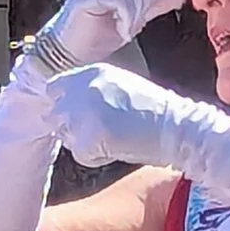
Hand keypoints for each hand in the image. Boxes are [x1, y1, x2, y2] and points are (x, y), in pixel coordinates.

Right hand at [25, 0, 187, 77]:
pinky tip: (119, 30)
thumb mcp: (136, 14)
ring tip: (124, 27)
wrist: (70, 53)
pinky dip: (127, 20)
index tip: (143, 5)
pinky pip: (122, 0)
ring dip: (136, 14)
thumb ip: (157, 1)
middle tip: (133, 20)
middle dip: (146, 0)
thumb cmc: (99, 32)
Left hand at [40, 60, 188, 172]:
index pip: (54, 87)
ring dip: (83, 142)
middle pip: (54, 114)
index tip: (74, 116)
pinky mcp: (85, 139)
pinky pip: (80, 155)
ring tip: (113, 138)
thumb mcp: (120, 84)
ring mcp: (80, 114)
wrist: (174, 126)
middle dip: (70, 127)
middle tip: (96, 134)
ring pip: (65, 136)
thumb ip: (93, 89)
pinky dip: (96, 158)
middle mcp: (80, 89)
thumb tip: (71, 104)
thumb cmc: (156, 109)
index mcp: (90, 72)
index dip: (62, 104)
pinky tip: (117, 148)